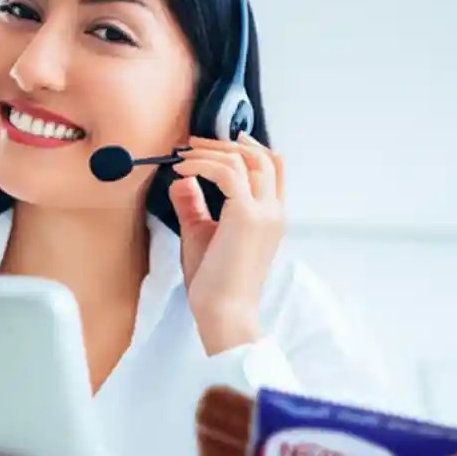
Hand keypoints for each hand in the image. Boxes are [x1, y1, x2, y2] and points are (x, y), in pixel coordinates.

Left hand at [169, 132, 285, 355]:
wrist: (224, 313)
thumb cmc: (213, 284)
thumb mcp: (201, 235)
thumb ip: (194, 206)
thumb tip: (182, 180)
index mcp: (272, 216)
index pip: (273, 168)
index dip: (249, 147)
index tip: (220, 142)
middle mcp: (274, 211)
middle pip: (263, 156)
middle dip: (226, 143)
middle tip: (195, 142)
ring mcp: (264, 213)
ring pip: (246, 159)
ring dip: (211, 151)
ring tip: (183, 153)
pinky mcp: (247, 216)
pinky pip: (226, 172)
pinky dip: (202, 164)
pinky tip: (182, 169)